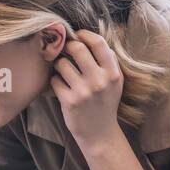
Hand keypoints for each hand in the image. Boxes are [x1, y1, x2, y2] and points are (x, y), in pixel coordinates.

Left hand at [49, 29, 124, 151]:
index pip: (98, 43)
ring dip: (59, 65)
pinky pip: (54, 80)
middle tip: (65, 51)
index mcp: (113, 74)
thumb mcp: (115, 82)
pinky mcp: (69, 102)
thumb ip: (108, 61)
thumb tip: (90, 38)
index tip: (77, 36)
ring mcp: (84, 92)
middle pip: (77, 49)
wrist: (99, 134)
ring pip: (62, 64)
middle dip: (67, 47)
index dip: (84, 35)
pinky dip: (55, 81)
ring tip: (63, 72)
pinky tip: (61, 87)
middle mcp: (100, 81)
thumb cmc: (105, 103)